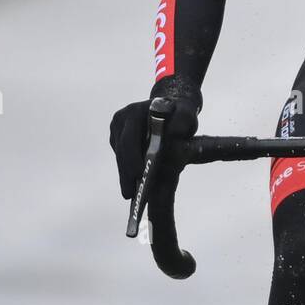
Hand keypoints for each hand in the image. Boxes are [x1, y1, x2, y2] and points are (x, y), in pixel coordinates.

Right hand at [108, 80, 200, 198]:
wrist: (171, 110)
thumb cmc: (180, 113)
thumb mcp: (186, 113)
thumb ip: (183, 120)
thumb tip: (174, 133)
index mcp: (136, 111)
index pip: (131, 137)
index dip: (133, 157)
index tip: (139, 174)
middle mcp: (122, 118)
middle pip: (122, 149)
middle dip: (127, 172)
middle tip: (130, 193)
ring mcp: (118, 129)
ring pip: (120, 156)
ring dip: (125, 175)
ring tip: (130, 195)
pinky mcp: (118, 139)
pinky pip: (121, 157)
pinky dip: (126, 171)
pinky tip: (132, 186)